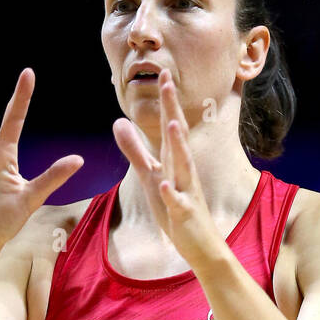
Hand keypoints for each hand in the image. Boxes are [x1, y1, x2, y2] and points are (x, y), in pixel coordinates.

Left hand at [112, 69, 226, 273]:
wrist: (201, 246)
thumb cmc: (176, 210)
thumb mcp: (150, 177)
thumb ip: (134, 150)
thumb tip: (118, 121)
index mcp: (174, 161)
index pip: (171, 126)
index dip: (166, 101)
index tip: (161, 74)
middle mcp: (183, 171)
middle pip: (177, 136)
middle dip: (173, 109)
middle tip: (168, 82)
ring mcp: (186, 191)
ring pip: (183, 165)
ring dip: (178, 145)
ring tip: (172, 124)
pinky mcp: (184, 215)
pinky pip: (178, 203)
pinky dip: (172, 193)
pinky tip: (165, 185)